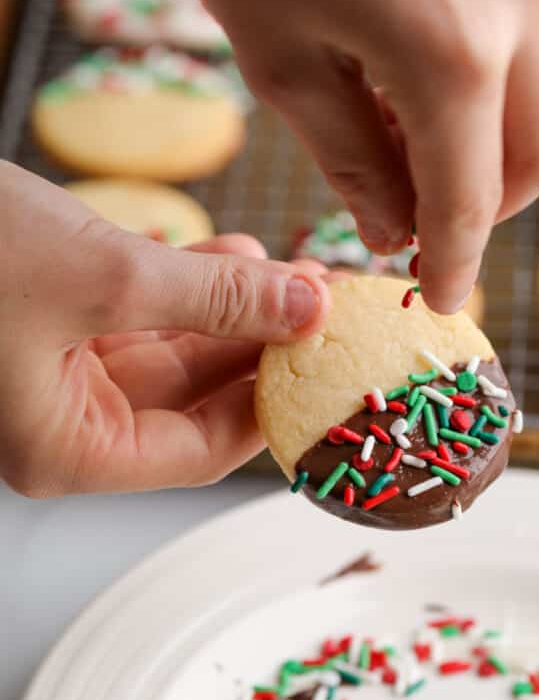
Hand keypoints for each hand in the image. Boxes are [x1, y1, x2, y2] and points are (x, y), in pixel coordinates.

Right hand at [0, 163, 328, 496]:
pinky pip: (139, 310)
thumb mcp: (109, 277)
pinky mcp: (51, 314)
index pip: (201, 449)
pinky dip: (187, 282)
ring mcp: (53, 366)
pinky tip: (234, 250)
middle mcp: (60, 418)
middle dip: (260, 344)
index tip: (326, 358)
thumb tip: (303, 307)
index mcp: (64, 449)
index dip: (272, 403)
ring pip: (172, 346)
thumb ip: (216, 298)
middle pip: (193, 395)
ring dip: (232, 306)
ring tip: (291, 270)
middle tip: (321, 303)